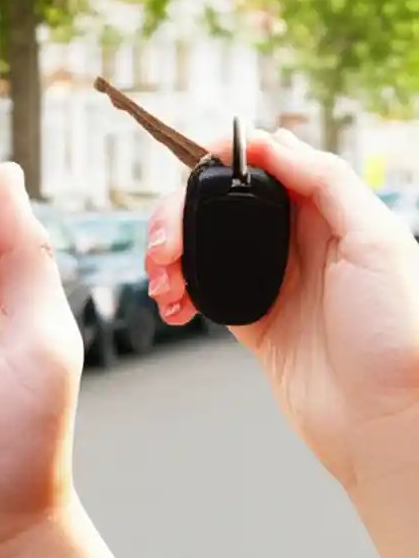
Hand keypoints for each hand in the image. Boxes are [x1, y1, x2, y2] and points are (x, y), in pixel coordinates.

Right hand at [145, 129, 418, 490]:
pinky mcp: (249, 316)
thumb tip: (274, 141)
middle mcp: (295, 239)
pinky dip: (175, 292)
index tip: (199, 162)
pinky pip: (198, 289)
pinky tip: (172, 305)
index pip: (266, 165)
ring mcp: (268, 278)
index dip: (227, 158)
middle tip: (164, 245)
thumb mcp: (377, 239)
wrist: (385, 416)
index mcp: (329, 212)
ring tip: (161, 280)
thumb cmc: (396, 334)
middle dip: (177, 214)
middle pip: (217, 203)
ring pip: (199, 244)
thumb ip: (327, 181)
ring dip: (167, 254)